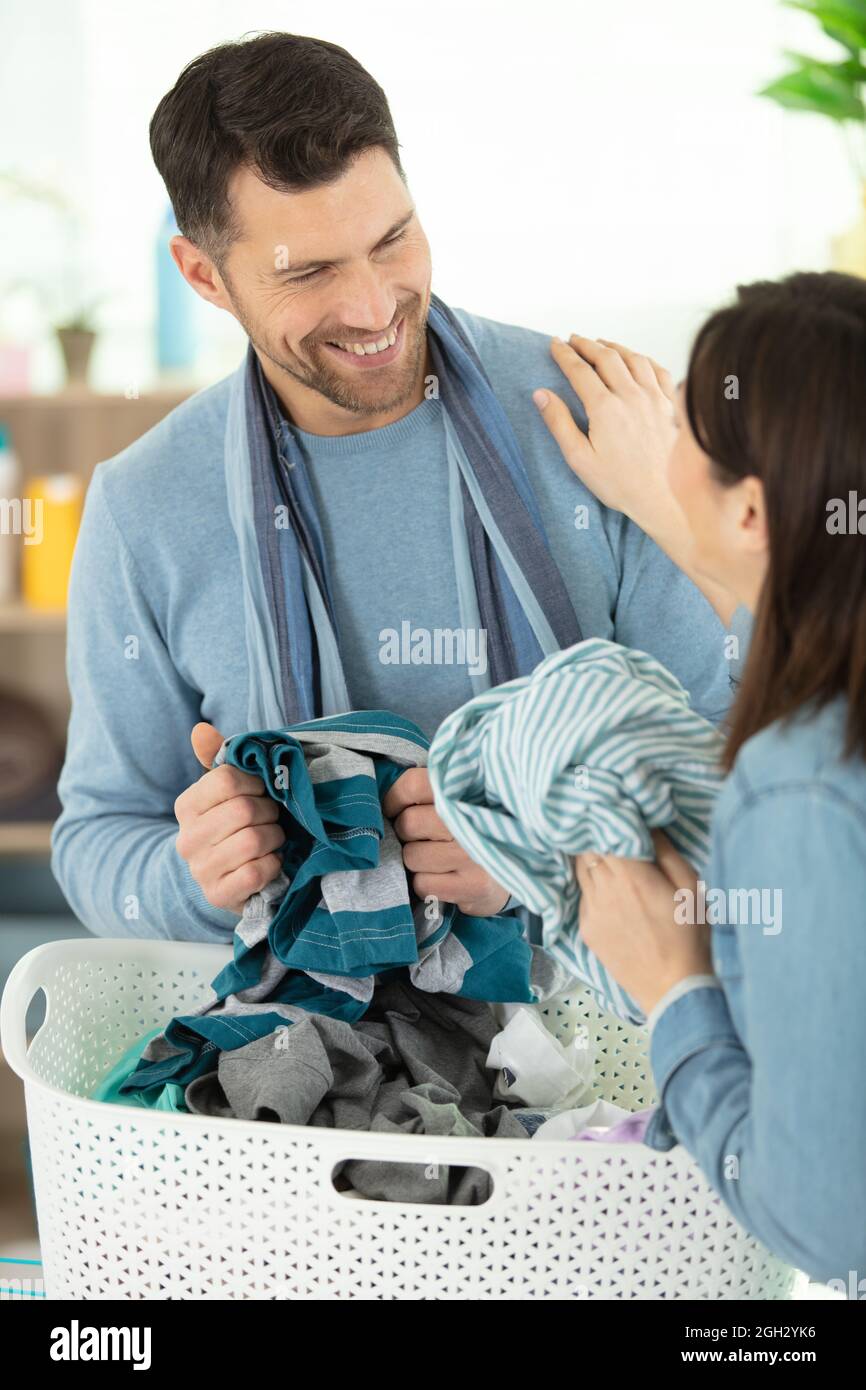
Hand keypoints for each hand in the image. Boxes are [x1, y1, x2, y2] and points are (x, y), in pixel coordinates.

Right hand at [174, 722, 284, 915]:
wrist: (229, 877)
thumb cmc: (235, 825)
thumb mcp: (229, 791)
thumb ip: (218, 759)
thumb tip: (200, 729)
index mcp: (187, 806)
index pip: (226, 780)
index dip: (255, 782)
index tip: (261, 790)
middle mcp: (186, 839)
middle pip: (243, 810)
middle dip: (269, 812)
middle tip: (270, 817)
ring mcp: (200, 870)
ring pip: (253, 841)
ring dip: (274, 838)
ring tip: (271, 840)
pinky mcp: (218, 896)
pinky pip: (258, 872)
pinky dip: (273, 865)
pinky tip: (270, 863)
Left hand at [382, 767, 509, 916]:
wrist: (515, 868)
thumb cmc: (471, 827)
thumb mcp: (457, 798)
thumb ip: (427, 789)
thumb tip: (378, 795)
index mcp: (466, 789)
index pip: (412, 784)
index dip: (394, 799)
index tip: (394, 810)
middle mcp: (472, 818)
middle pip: (408, 823)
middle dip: (407, 833)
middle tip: (424, 837)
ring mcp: (474, 853)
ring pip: (411, 856)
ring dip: (417, 861)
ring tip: (438, 858)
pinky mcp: (475, 885)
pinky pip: (423, 883)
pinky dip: (427, 883)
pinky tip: (446, 877)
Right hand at [533, 334, 681, 539]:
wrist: (660, 498)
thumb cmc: (618, 483)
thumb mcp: (579, 458)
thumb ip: (559, 423)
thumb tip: (541, 394)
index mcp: (605, 408)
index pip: (580, 370)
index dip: (565, 354)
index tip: (555, 344)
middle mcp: (631, 396)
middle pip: (606, 357)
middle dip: (587, 344)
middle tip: (573, 339)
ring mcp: (654, 398)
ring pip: (633, 359)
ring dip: (614, 347)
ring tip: (601, 344)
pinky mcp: (670, 406)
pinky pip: (658, 370)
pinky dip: (643, 359)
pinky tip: (636, 360)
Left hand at [574, 829, 712, 1014]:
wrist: (673, 987)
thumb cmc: (690, 935)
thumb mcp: (690, 887)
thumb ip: (666, 852)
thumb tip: (647, 826)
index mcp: (631, 874)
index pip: (605, 832)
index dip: (608, 820)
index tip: (614, 813)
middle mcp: (604, 889)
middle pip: (587, 849)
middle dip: (596, 837)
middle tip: (607, 829)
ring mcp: (591, 911)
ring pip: (580, 871)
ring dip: (591, 860)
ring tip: (606, 856)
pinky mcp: (587, 929)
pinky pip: (583, 897)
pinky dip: (592, 887)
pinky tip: (608, 891)